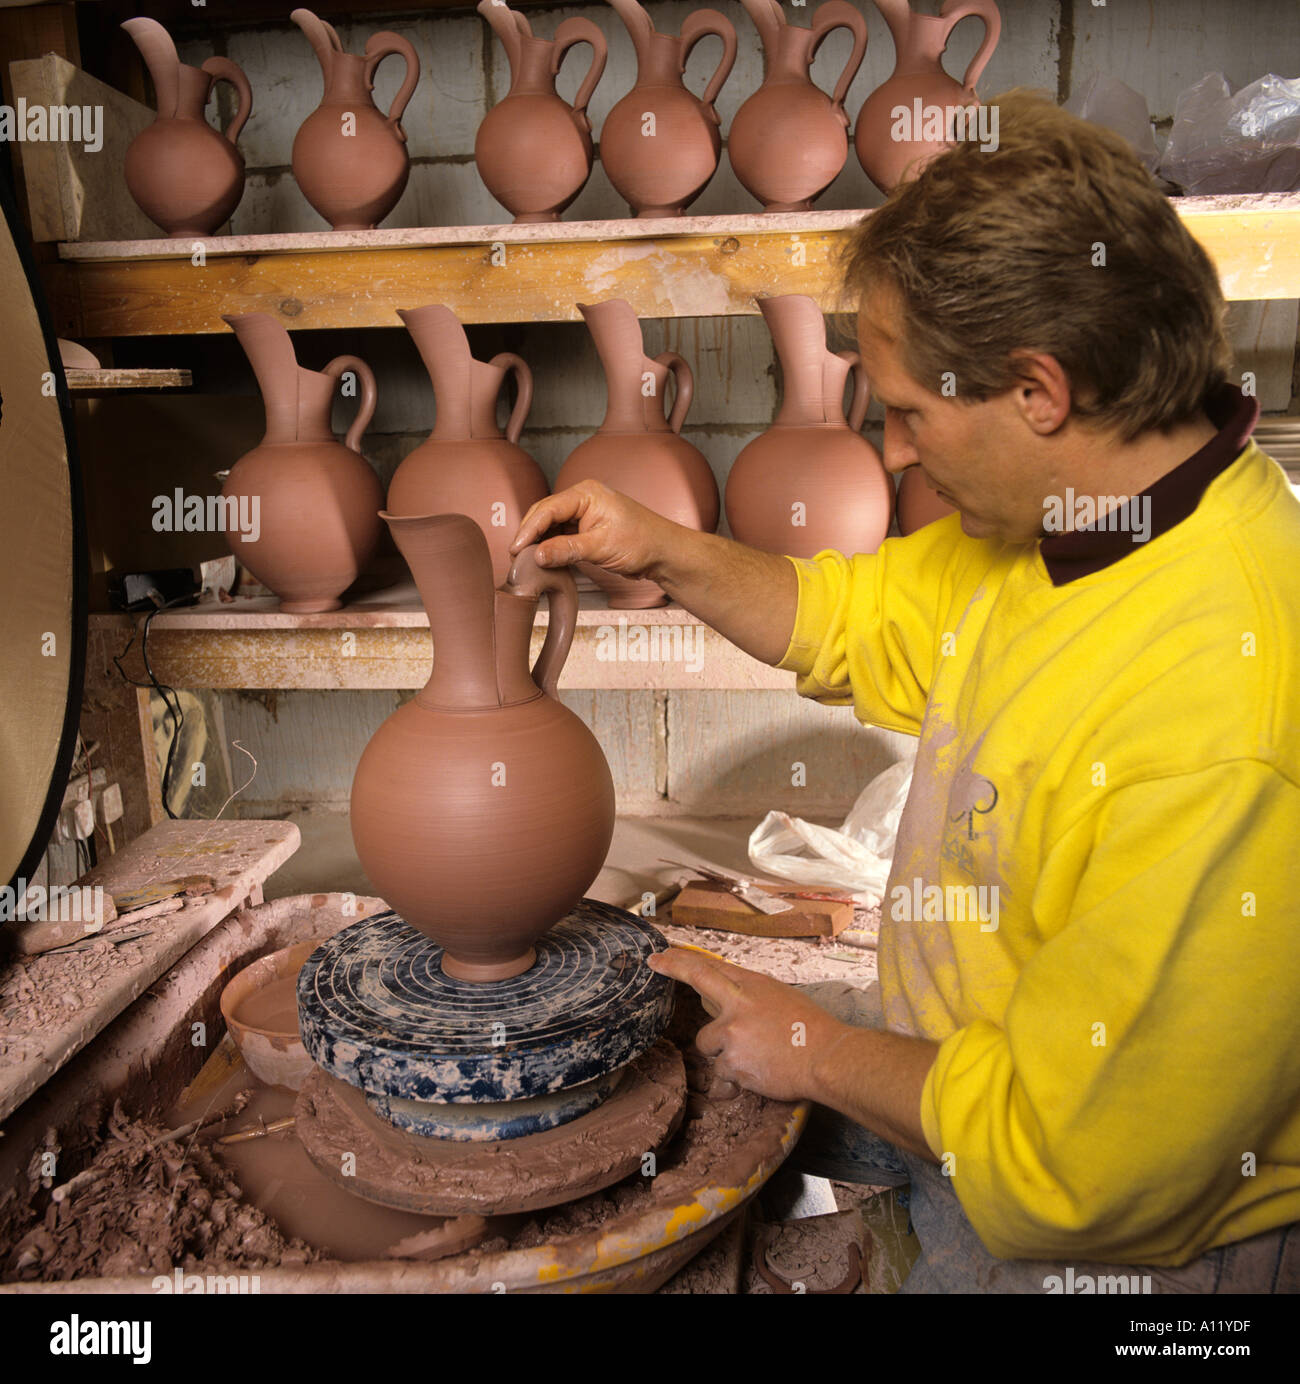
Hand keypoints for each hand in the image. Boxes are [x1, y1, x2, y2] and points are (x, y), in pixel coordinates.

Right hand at [510, 479, 668, 579]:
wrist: (662, 552)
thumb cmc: (641, 542)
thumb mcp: (601, 547)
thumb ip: (566, 550)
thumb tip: (537, 555)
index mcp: (586, 493)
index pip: (547, 508)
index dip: (528, 529)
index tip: (516, 548)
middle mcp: (582, 499)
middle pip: (544, 514)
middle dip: (529, 535)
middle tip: (515, 557)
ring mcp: (583, 513)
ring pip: (550, 525)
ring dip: (538, 542)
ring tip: (525, 561)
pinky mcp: (585, 528)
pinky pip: (560, 535)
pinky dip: (550, 547)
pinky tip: (542, 560)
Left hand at [647, 948, 850, 1102]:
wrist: (827, 1058)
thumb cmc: (811, 1029)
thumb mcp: (779, 999)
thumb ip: (745, 999)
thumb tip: (712, 1002)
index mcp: (751, 987)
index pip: (708, 968)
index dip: (680, 962)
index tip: (659, 957)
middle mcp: (737, 1006)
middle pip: (699, 990)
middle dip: (673, 970)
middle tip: (656, 965)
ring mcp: (732, 1035)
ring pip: (710, 1047)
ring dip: (727, 1056)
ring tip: (759, 1059)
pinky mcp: (733, 1064)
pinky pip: (723, 1075)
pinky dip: (738, 1079)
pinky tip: (762, 1074)